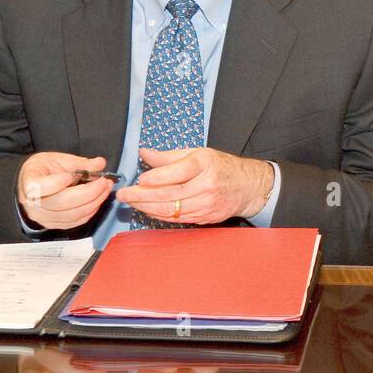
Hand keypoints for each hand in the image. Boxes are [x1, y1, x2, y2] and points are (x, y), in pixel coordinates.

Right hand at [18, 153, 113, 230]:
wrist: (34, 182)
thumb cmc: (45, 169)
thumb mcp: (59, 159)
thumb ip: (80, 163)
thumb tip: (100, 163)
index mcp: (30, 182)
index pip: (38, 188)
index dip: (55, 183)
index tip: (70, 175)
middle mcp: (33, 203)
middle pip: (61, 203)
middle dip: (88, 193)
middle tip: (104, 182)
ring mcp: (43, 216)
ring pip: (71, 214)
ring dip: (94, 202)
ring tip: (105, 189)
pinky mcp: (53, 224)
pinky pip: (75, 221)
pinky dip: (90, 211)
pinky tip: (98, 200)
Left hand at [114, 148, 272, 224]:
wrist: (248, 186)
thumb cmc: (222, 167)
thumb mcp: (198, 153)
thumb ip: (169, 156)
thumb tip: (145, 154)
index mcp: (204, 164)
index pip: (177, 172)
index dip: (157, 177)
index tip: (139, 180)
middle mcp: (206, 185)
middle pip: (169, 194)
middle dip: (142, 196)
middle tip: (124, 194)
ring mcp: (206, 204)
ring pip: (171, 209)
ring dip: (147, 207)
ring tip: (131, 202)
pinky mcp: (205, 217)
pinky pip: (178, 218)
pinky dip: (159, 215)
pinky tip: (147, 209)